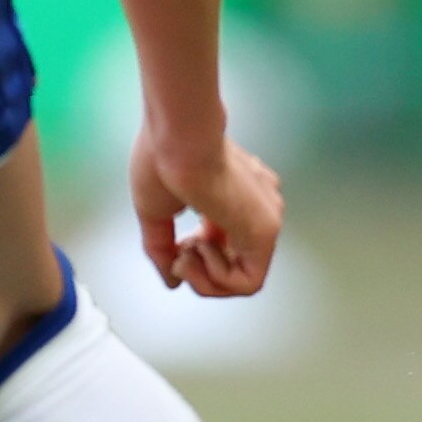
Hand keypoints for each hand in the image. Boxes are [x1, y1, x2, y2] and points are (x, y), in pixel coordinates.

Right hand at [130, 119, 284, 299]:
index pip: (223, 246)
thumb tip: (173, 281)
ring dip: (205, 277)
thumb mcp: (156, 213)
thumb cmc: (162, 160)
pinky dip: (217, 279)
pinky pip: (248, 282)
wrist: (178, 139)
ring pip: (242, 280)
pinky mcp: (265, 231)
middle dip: (198, 272)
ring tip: (187, 248)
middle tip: (179, 253)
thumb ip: (164, 250)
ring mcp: (265, 219)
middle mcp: (257, 209)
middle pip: (234, 267)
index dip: (194, 258)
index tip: (177, 246)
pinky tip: (200, 248)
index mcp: (233, 198)